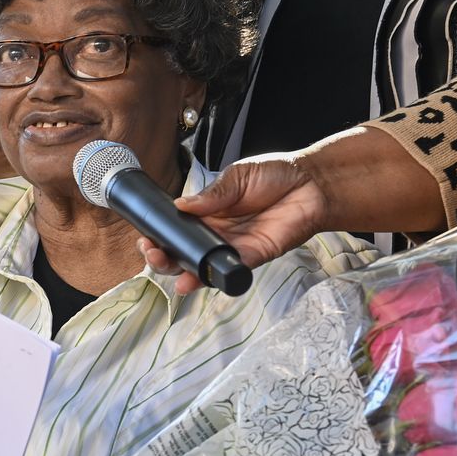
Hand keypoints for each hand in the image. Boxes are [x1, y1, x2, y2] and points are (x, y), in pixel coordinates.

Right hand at [140, 154, 327, 294]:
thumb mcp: (237, 176)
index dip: (158, 235)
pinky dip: (211, 278)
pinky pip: (228, 272)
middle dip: (162, 257)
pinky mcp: (252, 257)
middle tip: (152, 253)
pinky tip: (193, 280)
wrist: (311, 183)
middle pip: (182, 253)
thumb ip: (212, 194)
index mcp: (206, 212)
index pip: (176, 228)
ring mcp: (232, 247)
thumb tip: (181, 204)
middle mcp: (215, 233)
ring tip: (167, 268)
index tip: (146, 235)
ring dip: (181, 272)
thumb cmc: (275, 175)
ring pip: (200, 267)